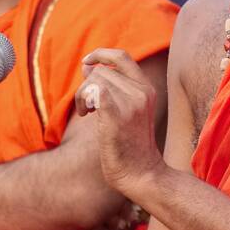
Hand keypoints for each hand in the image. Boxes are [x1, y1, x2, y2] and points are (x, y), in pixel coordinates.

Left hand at [74, 48, 162, 198]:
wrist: (141, 175)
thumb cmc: (130, 149)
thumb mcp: (129, 113)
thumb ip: (113, 90)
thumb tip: (88, 67)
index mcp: (147, 90)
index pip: (122, 56)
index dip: (101, 54)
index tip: (87, 63)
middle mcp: (141, 92)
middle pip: (102, 70)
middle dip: (87, 85)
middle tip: (87, 107)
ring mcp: (131, 102)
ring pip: (94, 79)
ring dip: (83, 95)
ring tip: (87, 113)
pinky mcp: (117, 115)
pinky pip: (93, 90)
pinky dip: (83, 99)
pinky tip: (86, 114)